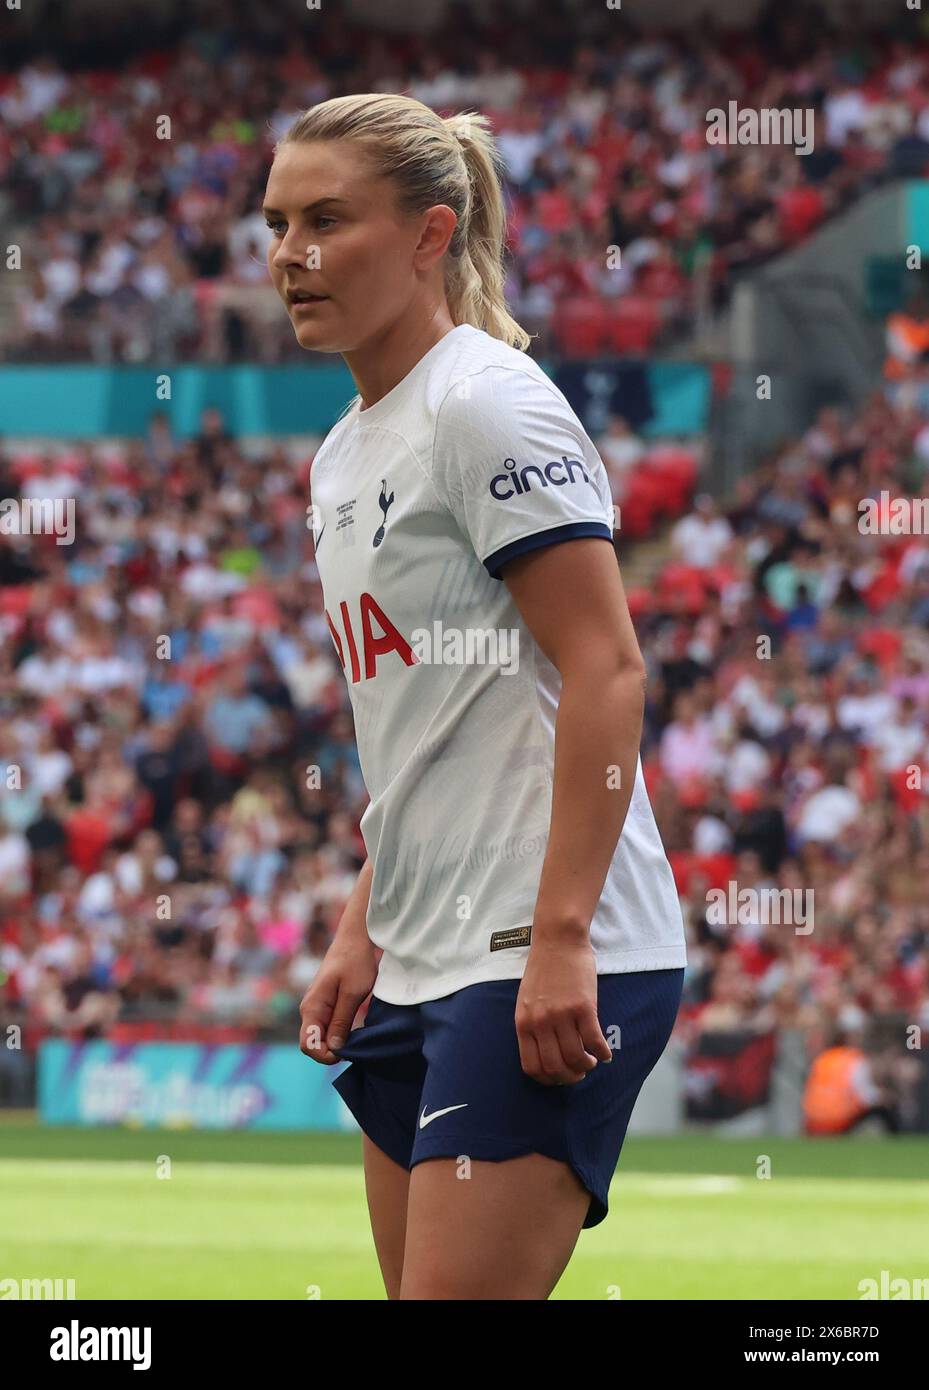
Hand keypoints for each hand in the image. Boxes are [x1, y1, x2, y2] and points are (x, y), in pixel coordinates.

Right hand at [298, 934, 377, 1064]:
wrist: (355, 938)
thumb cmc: (355, 961)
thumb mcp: (352, 993)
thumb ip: (341, 1021)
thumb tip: (334, 1048)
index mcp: (312, 1007)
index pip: (307, 1045)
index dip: (325, 1055)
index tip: (348, 1051)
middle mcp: (310, 1009)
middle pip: (313, 1043)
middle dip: (331, 1050)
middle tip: (356, 1045)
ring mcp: (317, 1006)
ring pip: (321, 1035)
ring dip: (336, 1041)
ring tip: (357, 1037)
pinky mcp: (326, 1003)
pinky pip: (328, 1026)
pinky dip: (339, 1032)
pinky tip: (355, 1029)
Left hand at [515, 936, 612, 1084]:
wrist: (558, 940)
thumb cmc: (544, 969)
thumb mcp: (526, 1000)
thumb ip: (533, 1025)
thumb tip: (545, 1053)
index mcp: (523, 1023)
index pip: (532, 1067)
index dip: (548, 1079)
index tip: (559, 1077)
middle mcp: (541, 1022)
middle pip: (555, 1068)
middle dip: (570, 1077)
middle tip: (579, 1073)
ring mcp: (562, 1015)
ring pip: (576, 1058)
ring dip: (586, 1066)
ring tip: (591, 1061)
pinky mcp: (583, 1007)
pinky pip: (595, 1041)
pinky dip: (602, 1054)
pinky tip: (605, 1054)